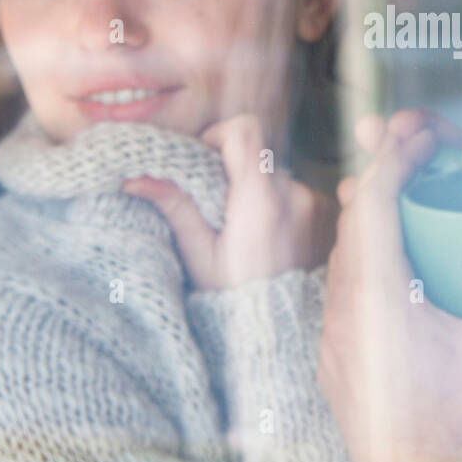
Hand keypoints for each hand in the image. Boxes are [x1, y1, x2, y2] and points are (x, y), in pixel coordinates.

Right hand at [122, 113, 336, 291]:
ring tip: (239, 227)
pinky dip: (275, 202)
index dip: (218, 135)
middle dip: (230, 167)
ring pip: (273, 172)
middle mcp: (294, 195)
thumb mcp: (198, 255)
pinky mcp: (325, 212)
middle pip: (256, 151)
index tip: (202, 160)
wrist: (280, 330)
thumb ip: (175, 206)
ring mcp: (314, 202)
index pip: (244, 131)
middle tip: (214, 204)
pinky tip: (263, 234)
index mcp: (260, 201)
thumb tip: (135, 177)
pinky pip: (292, 189)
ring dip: (253, 188)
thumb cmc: (234, 299)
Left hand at [318, 111, 461, 461]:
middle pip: (353, 221)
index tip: (422, 135)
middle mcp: (342, 309)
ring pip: (343, 257)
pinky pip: (342, 291)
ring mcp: (332, 337)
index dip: (396, 156)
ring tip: (412, 202)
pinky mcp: (334, 361)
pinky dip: (368, 261)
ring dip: (373, 220)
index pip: (375, 200)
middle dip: (383, 177)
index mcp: (377, 295)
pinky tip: (402, 272)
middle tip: (418, 154)